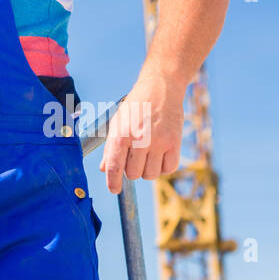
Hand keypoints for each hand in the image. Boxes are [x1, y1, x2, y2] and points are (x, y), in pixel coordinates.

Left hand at [98, 70, 183, 193]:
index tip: (114, 190)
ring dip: (148, 170)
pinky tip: (160, 155)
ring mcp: (159, 142)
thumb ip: (110, 148)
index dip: (113, 182)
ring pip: (151, 174)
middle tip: (134, 157)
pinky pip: (169, 169)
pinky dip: (164, 167)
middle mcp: (139, 140)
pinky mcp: (174, 143)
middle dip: (131, 170)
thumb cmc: (136, 106)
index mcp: (121, 134)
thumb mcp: (118, 122)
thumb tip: (104, 169)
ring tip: (147, 154)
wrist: (161, 89)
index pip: (114, 166)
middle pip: (133, 174)